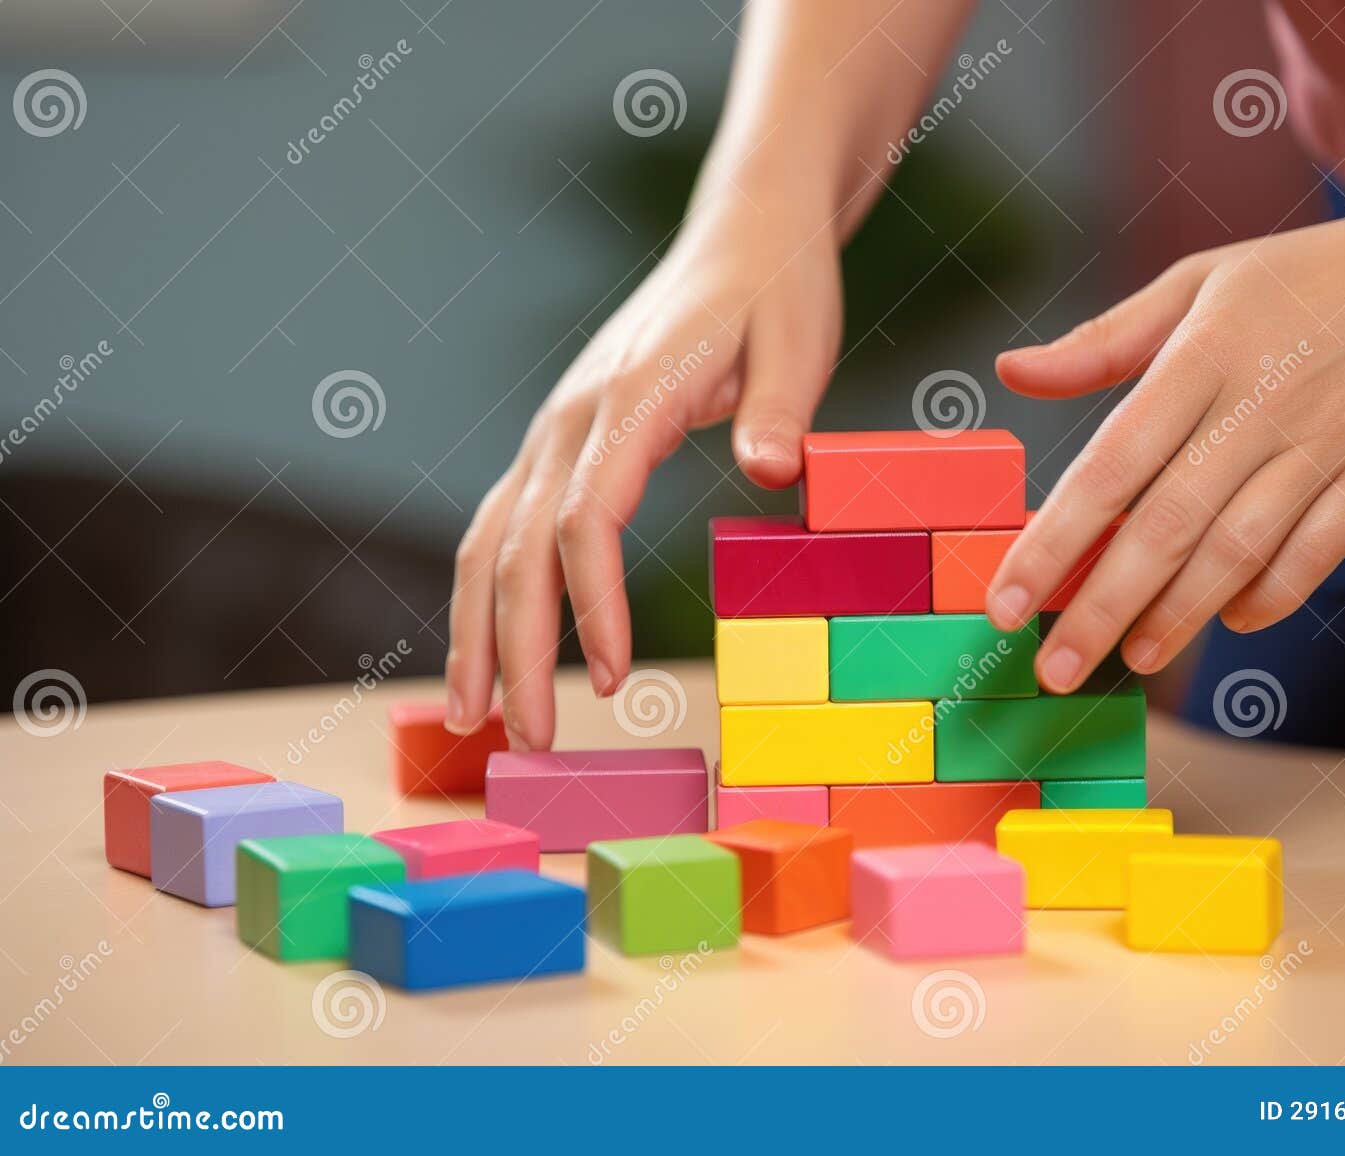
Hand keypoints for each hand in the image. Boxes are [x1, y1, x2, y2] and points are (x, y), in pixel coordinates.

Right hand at [448, 190, 842, 747]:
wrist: (744, 236)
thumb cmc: (778, 291)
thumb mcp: (799, 342)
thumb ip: (780, 407)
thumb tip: (771, 469)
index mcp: (630, 395)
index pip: (585, 516)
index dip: (590, 603)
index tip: (612, 679)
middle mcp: (572, 416)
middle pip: (515, 545)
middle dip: (515, 648)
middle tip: (529, 741)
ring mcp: (556, 428)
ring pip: (488, 540)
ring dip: (477, 632)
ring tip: (478, 718)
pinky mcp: (561, 443)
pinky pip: (504, 526)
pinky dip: (490, 595)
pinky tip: (494, 649)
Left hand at [984, 178, 1344, 691]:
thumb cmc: (1308, 280)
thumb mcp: (1198, 283)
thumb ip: (1102, 342)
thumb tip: (1011, 371)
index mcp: (1202, 354)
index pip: (1111, 462)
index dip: (1054, 540)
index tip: (1007, 601)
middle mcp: (1261, 402)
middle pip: (1166, 525)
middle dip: (1101, 608)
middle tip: (1055, 667)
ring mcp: (1328, 442)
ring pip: (1237, 551)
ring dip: (1177, 617)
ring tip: (1130, 659)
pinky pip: (1317, 555)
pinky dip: (1269, 597)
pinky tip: (1228, 621)